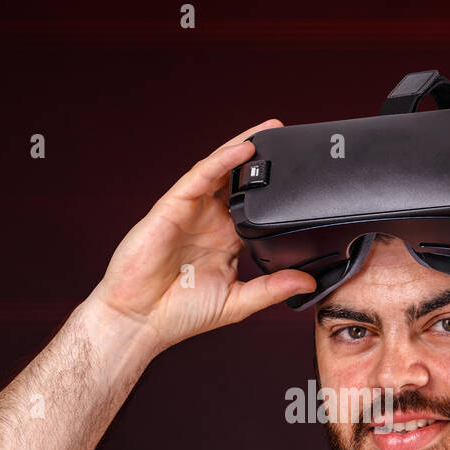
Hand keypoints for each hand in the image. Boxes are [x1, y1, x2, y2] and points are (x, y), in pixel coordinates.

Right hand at [86, 119, 316, 351]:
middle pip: (239, 180)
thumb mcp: (238, 302)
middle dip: (262, 159)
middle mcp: (210, 221)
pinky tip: (244, 149)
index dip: (276, 190)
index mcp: (227, 241)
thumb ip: (272, 289)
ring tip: (270, 130)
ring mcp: (191, 211)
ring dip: (244, 147)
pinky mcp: (173, 206)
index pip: (256, 207)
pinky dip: (221, 160)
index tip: (304, 179)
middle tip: (289, 138)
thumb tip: (308, 283)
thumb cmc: (180, 313)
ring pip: (220, 169)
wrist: (141, 319)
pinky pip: (200, 176)